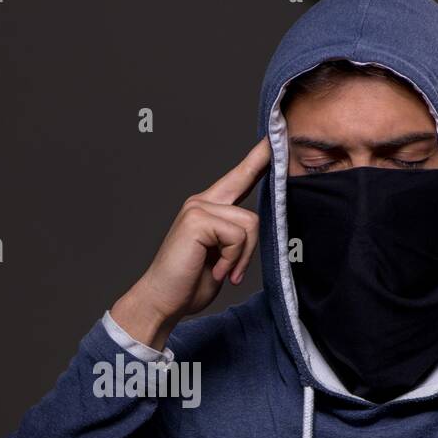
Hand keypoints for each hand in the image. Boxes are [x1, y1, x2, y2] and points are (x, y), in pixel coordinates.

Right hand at [111, 137, 269, 349]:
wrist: (162, 300)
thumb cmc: (189, 283)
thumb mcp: (222, 257)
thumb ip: (237, 237)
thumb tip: (258, 227)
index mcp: (209, 207)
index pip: (240, 177)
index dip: (259, 159)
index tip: (276, 137)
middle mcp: (202, 201)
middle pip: (251, 215)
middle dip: (248, 250)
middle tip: (232, 273)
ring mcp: (198, 208)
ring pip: (247, 226)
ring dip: (240, 257)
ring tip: (221, 272)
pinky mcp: (197, 219)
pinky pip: (237, 236)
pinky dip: (231, 259)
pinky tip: (215, 271)